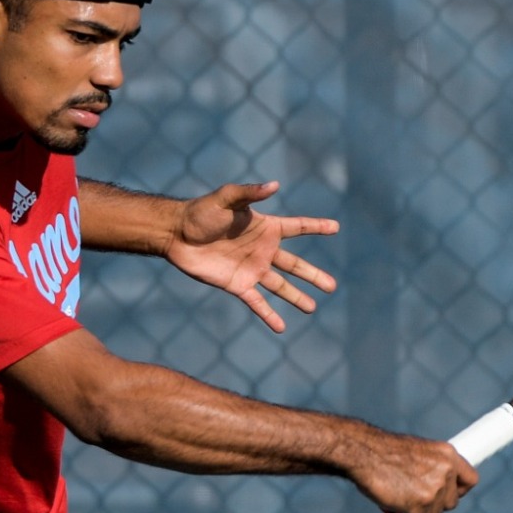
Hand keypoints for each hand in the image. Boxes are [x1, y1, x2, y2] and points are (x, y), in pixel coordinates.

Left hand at [168, 181, 338, 332]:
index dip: (316, 226)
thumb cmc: (200, 212)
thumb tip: (274, 185)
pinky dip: (268, 314)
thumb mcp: (226, 198)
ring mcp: (251, 269)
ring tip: (312, 308)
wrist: (176, 234)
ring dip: (296, 298)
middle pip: (295, 265)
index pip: (298, 227)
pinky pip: (257, 302)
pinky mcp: (237, 285)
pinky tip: (281, 327)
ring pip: (280, 286)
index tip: (336, 228)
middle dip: (313, 275)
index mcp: (265, 228)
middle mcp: (263, 250)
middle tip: (332, 286)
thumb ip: (250, 193)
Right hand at [353, 437, 477, 512]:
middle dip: (435, 504)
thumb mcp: (419, 451)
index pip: (471, 479)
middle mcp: (446, 472)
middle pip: (451, 502)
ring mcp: (434, 491)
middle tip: (416, 500)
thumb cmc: (385, 452)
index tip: (449, 493)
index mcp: (448, 455)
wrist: (363, 453)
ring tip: (401, 503)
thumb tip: (441, 485)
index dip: (460, 490)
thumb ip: (434, 467)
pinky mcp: (419, 506)